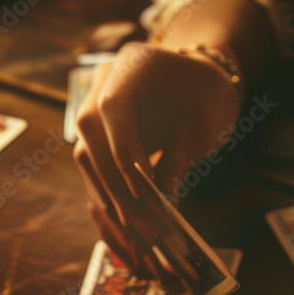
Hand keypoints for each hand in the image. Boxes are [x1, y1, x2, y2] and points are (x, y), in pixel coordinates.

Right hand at [74, 41, 240, 234]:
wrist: (199, 84)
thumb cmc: (208, 99)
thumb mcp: (204, 127)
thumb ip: (180, 161)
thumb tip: (163, 208)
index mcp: (136, 65)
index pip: (114, 107)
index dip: (123, 149)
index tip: (140, 190)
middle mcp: (105, 81)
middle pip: (90, 135)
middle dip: (111, 183)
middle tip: (134, 222)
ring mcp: (94, 105)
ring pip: (85, 154)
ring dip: (107, 195)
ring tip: (132, 229)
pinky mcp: (96, 132)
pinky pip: (93, 165)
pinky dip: (108, 193)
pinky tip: (126, 220)